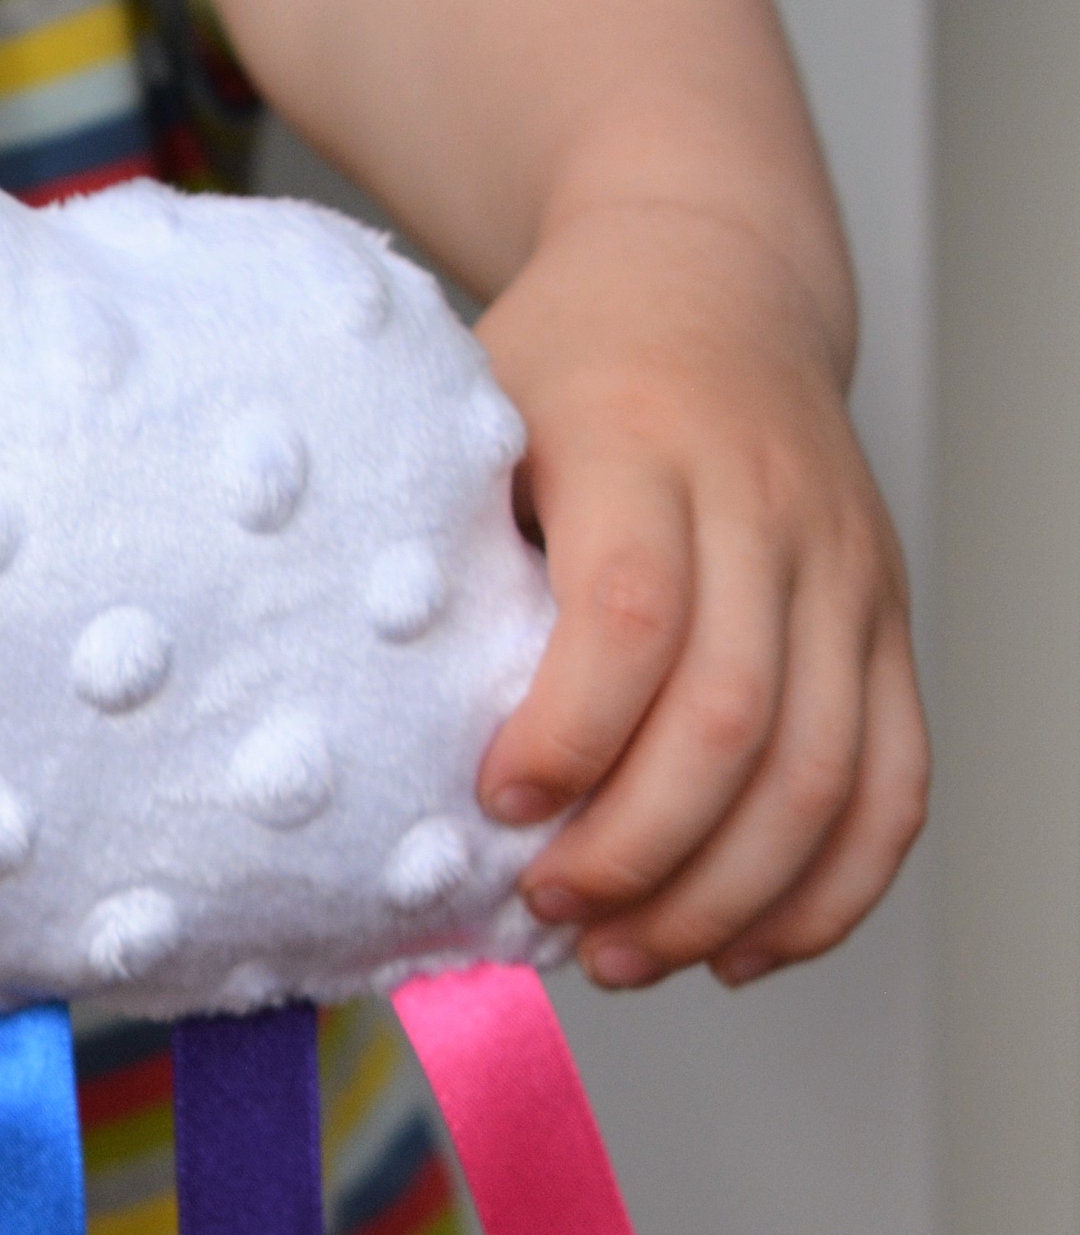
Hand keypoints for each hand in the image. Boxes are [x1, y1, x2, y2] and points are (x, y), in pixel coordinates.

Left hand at [472, 202, 927, 987]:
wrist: (712, 279)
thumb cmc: (558, 368)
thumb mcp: (473, 409)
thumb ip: (433, 543)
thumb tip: (340, 724)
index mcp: (648, 445)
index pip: (631, 612)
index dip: (568, 730)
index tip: (494, 800)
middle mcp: (771, 509)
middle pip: (735, 718)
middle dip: (638, 846)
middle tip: (547, 908)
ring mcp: (848, 571)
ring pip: (824, 771)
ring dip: (722, 893)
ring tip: (622, 956)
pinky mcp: (889, 624)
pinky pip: (894, 778)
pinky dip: (827, 889)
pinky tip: (738, 951)